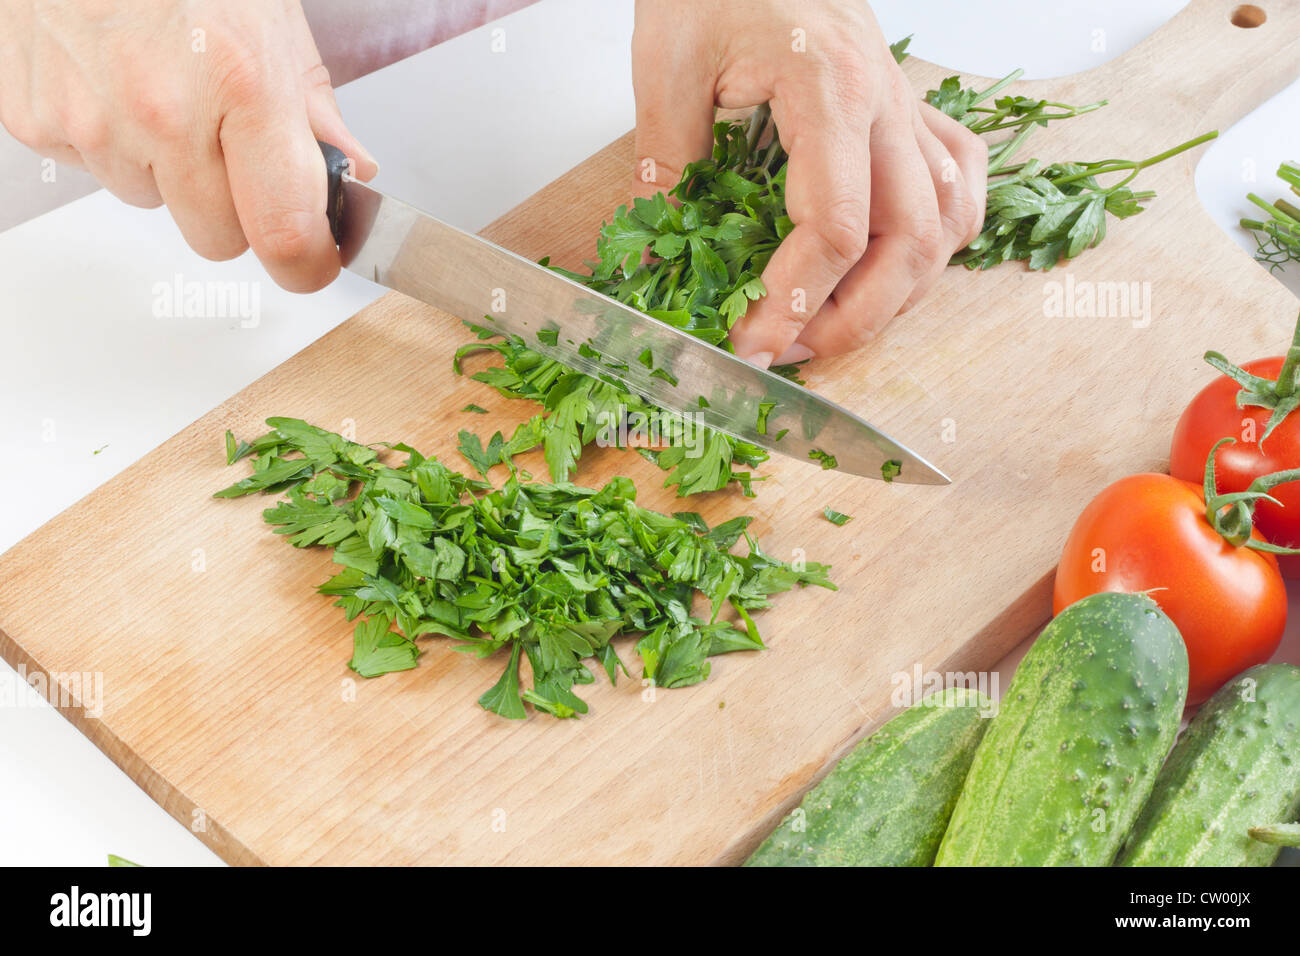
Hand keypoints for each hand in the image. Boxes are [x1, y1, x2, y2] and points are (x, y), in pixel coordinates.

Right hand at [0, 0, 376, 291]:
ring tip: (162, 92)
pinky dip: (112, 142)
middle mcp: (163, 111)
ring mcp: (92, 121)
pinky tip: (114, 84)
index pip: (283, 232)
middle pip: (218, 239)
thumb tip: (351, 169)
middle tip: (231, 148)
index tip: (313, 263)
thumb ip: (314, 109)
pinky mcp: (37, 121)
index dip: (306, 264)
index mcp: (242, 84)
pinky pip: (93, 172)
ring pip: (153, 204)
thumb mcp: (272, 20)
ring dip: (168, 171)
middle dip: (236, 211)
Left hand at [632, 0, 986, 364]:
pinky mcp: (910, 105)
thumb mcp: (669, 61)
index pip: (835, 225)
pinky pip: (961, 176)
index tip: (753, 341)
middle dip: (857, 318)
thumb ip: (667, 160)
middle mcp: (884, 102)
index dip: (795, 299)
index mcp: (828, 88)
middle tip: (796, 352)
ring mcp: (907, 104)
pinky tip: (905, 262)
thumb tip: (659, 256)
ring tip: (839, 324)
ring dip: (902, 291)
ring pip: (948, 219)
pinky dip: (943, 233)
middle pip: (911, 240)